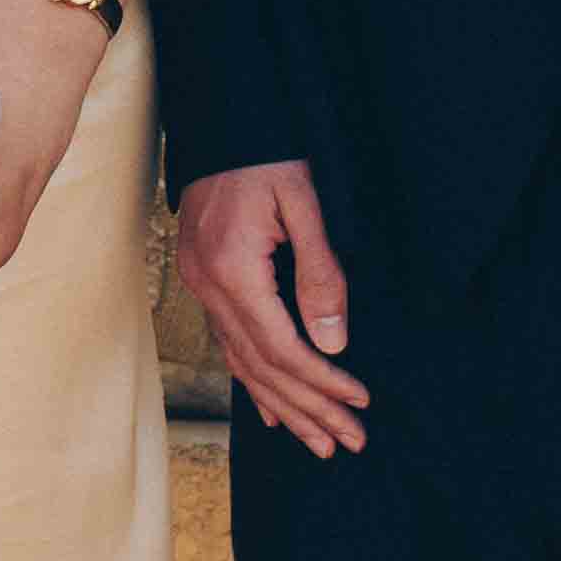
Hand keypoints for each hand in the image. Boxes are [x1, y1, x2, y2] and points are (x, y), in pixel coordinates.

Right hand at [176, 159, 366, 463]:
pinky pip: (227, 343)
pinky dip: (251, 380)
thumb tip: (334, 342)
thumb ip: (320, 274)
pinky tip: (269, 410)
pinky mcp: (203, 278)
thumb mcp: (303, 205)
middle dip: (307, 410)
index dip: (322, 383)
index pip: (282, 348)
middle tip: (348, 443)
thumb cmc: (265, 154)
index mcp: (234, 271)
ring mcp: (200, 284)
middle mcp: (209, 286)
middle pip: (261, 367)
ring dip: (282, 406)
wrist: (221, 117)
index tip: (359, 403)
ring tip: (318, 442)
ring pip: (242, 363)